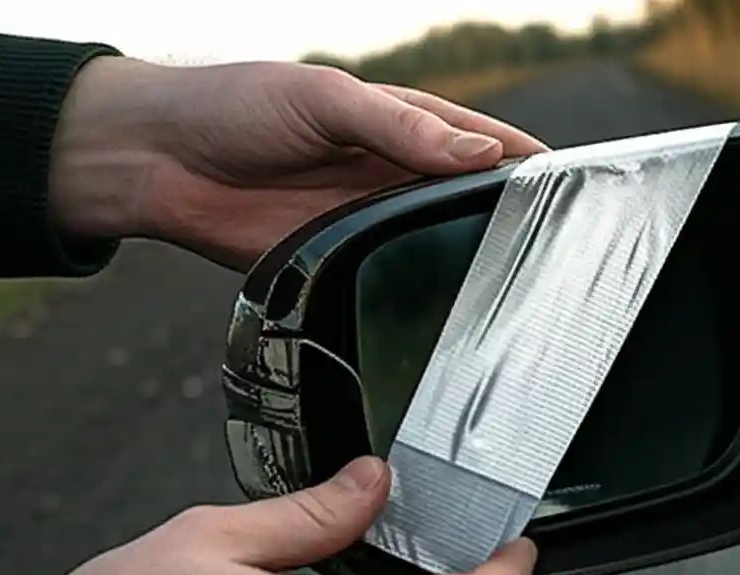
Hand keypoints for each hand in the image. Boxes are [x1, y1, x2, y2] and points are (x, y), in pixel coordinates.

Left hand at [48, 57, 547, 269]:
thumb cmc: (235, 105)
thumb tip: (480, 149)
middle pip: (471, 202)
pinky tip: (452, 309)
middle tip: (567, 253)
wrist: (158, 160)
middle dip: (515, 222)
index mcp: (402, 123)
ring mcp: (367, 220)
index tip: (582, 190)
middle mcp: (394, 173)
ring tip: (524, 290)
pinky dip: (421, 291)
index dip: (531, 164)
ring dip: (473, 261)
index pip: (485, 144)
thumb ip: (403, 127)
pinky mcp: (338, 260)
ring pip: (437, 246)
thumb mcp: (326, 100)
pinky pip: (390, 279)